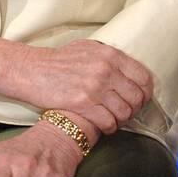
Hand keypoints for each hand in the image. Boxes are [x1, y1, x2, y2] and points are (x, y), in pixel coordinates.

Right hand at [8, 40, 152, 134]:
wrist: (31, 70)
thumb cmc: (58, 60)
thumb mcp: (87, 49)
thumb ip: (109, 57)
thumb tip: (128, 70)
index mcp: (110, 54)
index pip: (143, 77)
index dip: (146, 92)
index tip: (141, 100)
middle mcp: (106, 69)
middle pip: (137, 97)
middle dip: (135, 109)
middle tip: (127, 114)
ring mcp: (95, 86)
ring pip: (124, 112)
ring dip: (121, 120)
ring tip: (113, 121)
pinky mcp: (83, 103)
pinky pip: (108, 121)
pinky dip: (108, 127)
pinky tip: (102, 126)